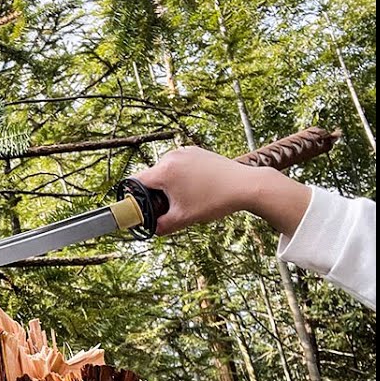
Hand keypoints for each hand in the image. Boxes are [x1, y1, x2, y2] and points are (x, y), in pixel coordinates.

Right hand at [133, 147, 311, 235]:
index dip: (134, 198)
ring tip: (186, 198)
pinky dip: (180, 177)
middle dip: (154, 193)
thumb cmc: (215, 200)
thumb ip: (161, 226)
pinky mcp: (196, 151)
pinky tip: (195, 188)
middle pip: (151, 177)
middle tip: (168, 208)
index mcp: (164, 171)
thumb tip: (151, 229)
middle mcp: (171, 156)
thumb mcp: (183, 219)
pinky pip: (179, 165)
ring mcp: (185, 151)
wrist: (245, 185)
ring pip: (165, 171)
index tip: (141, 209)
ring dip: (168, 185)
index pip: (135, 182)